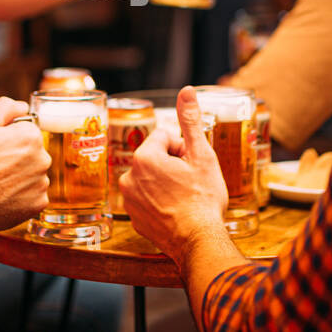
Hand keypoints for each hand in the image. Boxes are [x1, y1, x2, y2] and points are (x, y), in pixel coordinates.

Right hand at [0, 96, 50, 235]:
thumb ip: (5, 108)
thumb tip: (24, 107)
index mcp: (30, 137)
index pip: (27, 131)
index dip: (8, 139)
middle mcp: (42, 159)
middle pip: (32, 152)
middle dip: (16, 156)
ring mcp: (41, 184)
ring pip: (33, 174)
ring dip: (19, 176)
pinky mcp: (38, 204)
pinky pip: (33, 194)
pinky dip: (21, 196)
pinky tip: (3, 196)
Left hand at [120, 86, 228, 265]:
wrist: (198, 241)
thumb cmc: (202, 199)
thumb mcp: (201, 155)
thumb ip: (190, 121)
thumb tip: (186, 91)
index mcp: (144, 157)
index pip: (165, 136)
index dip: (183, 148)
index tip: (193, 164)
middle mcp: (129, 176)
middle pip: (156, 156)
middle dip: (173, 164)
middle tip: (191, 181)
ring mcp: (129, 200)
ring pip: (151, 177)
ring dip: (166, 181)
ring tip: (184, 196)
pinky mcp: (134, 218)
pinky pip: (147, 198)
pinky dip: (160, 200)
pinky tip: (176, 210)